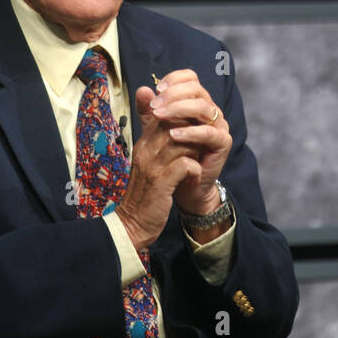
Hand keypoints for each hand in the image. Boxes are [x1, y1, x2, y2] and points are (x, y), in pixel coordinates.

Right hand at [115, 85, 204, 250]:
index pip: (164, 114)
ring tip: (201, 157)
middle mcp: (146, 151)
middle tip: (203, 141)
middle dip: (193, 129)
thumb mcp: (150, 161)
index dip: (184, 118)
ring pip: (181, 141)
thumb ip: (159, 141)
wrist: (134, 223)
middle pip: (173, 123)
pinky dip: (194, 168)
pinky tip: (195, 175)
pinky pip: (185, 165)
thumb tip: (177, 127)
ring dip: (196, 147)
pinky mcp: (161, 184)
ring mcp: (152, 167)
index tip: (197, 129)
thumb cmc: (147, 191)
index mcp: (144, 143)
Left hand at [146, 69, 231, 216]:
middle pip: (197, 89)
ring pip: (203, 107)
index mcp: (197, 101)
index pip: (191, 78)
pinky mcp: (223, 143)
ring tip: (159, 116)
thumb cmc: (172, 155)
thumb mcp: (156, 130)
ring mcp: (219, 125)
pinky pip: (209, 132)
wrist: (184, 185)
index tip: (157, 89)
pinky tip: (173, 134)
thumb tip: (142, 90)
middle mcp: (211, 110)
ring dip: (179, 109)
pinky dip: (190, 132)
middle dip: (173, 94)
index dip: (175, 79)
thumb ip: (148, 112)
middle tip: (154, 106)